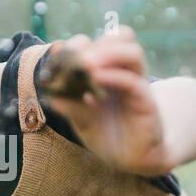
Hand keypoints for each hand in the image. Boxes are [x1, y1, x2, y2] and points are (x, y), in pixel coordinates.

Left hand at [43, 28, 176, 177]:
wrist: (131, 159)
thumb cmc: (106, 134)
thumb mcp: (81, 120)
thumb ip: (69, 105)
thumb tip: (48, 95)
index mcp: (108, 71)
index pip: (100, 43)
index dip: (80, 43)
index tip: (60, 53)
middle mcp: (124, 72)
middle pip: (121, 37)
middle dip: (95, 44)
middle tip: (76, 57)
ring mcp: (137, 84)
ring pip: (132, 52)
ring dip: (108, 53)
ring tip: (86, 64)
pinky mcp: (146, 101)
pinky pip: (133, 82)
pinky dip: (114, 77)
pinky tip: (95, 82)